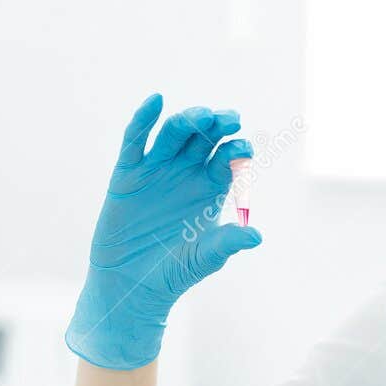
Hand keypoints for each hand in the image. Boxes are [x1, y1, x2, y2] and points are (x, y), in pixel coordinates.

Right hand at [65, 94, 260, 368]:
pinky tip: (155, 100)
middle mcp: (186, 172)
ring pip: (174, 133)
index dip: (237, 150)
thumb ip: (227, 243)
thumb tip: (257, 236)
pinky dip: (143, 119)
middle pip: (204, 137)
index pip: (228, 158)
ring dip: (188, 120)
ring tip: (201, 117)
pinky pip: (135, 140)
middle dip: (217, 125)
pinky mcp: (128, 173)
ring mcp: (157, 169)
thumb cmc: (174, 272)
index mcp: (211, 187)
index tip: (244, 150)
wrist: (131, 285)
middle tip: (229, 119)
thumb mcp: (204, 258)